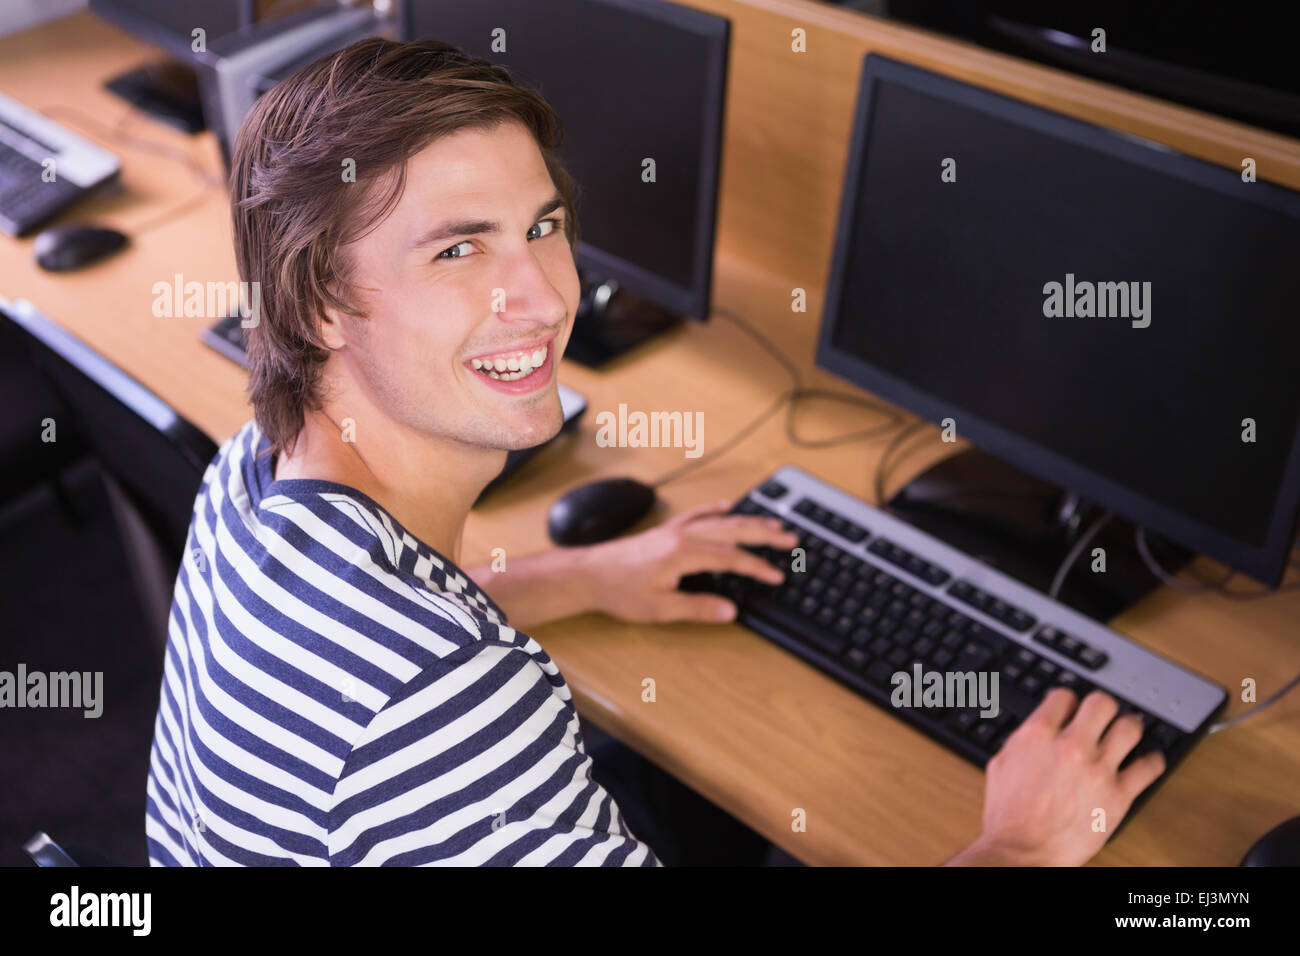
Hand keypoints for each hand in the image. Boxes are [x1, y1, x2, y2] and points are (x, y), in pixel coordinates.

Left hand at [578, 497, 798, 623]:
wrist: (588, 573)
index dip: (757, 567)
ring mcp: (674, 530)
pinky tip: (727, 507)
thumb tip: (731, 611)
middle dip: (765, 534)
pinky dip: (716, 510)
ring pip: (719, 520)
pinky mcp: (666, 530)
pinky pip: (697, 515)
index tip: (778, 575)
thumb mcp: (660, 608)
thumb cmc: (619, 591)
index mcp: (683, 554)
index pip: (731, 558)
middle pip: (733, 530)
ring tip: (773, 523)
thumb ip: (697, 608)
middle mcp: (682, 536)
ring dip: (748, 520)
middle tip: (792, 538)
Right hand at [948, 688, 1165, 864]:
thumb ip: (1024, 740)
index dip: (1068, 702)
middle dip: (1101, 708)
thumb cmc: (1008, 815)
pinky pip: (1149, 768)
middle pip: (1102, 703)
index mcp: (1038, 735)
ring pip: (1130, 727)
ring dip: (1128, 728)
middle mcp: (1071, 746)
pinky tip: (1146, 761)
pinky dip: (1151, 762)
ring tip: (1126, 734)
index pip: (1065, 696)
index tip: (1072, 710)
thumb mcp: (1002, 764)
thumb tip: (1039, 729)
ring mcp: (1098, 770)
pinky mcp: (1118, 796)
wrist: (1023, 852)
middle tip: (1102, 717)